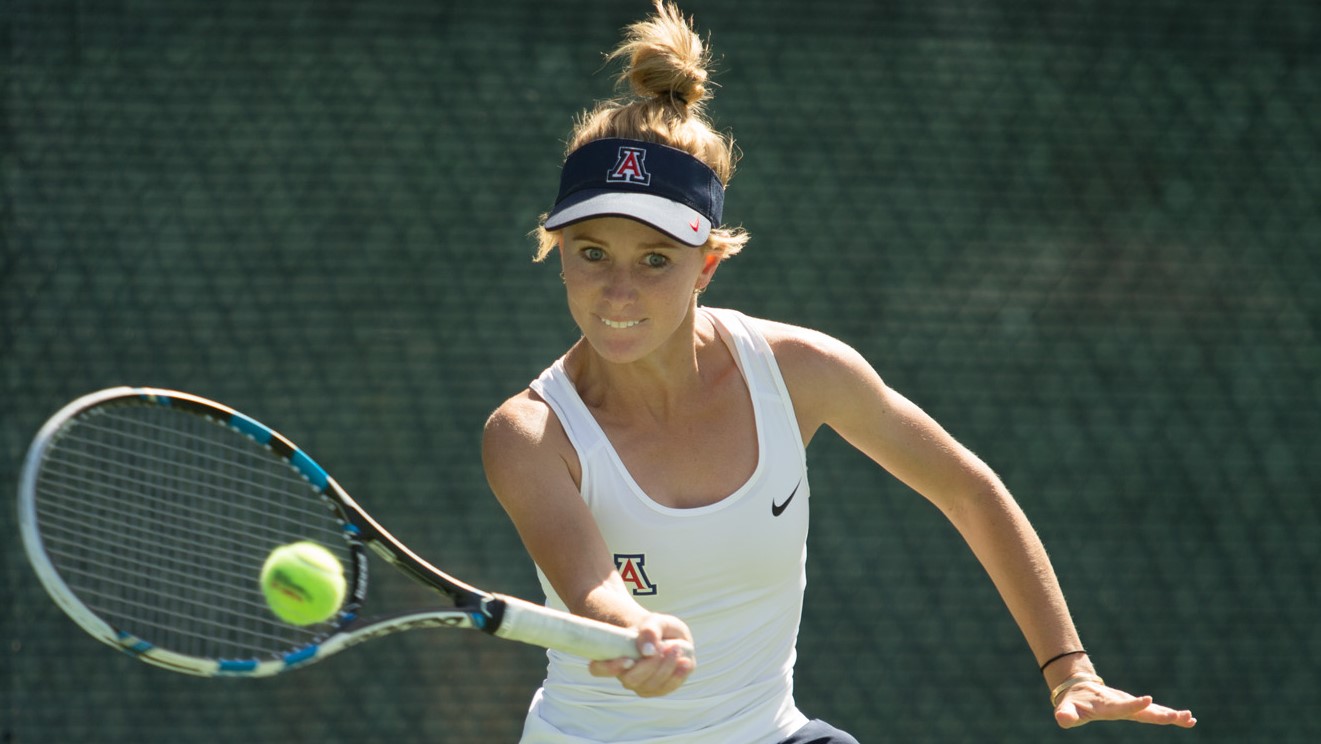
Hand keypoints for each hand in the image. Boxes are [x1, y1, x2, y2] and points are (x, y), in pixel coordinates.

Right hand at [588, 612, 695, 697]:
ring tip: (677, 647)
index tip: (629, 659)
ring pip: (649, 686)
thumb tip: (647, 651)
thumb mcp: (653, 621)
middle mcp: (623, 675)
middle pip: (630, 680)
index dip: (610, 668)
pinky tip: (685, 663)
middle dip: (650, 665)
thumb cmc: (652, 627)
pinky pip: (665, 689)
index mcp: (612, 657)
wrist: (663, 635)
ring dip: (665, 668)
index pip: (598, 669)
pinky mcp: (658, 688)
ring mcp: (640, 685)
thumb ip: (650, 630)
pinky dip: (677, 677)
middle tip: (666, 646)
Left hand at [1054, 677, 1195, 728]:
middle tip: (1179, 716)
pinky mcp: (1136, 707)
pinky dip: (1171, 715)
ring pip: (1153, 710)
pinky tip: (1188, 720)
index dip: (1133, 705)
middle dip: (1160, 713)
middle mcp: (1122, 703)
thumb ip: (1066, 714)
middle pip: (1143, 710)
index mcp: (1107, 706)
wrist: (1079, 688)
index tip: (1148, 699)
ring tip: (1189, 718)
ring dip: (1171, 715)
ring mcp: (1131, 704)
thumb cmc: (1073, 702)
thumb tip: (1062, 719)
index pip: (1121, 707)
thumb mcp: (1066, 709)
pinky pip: (1155, 712)